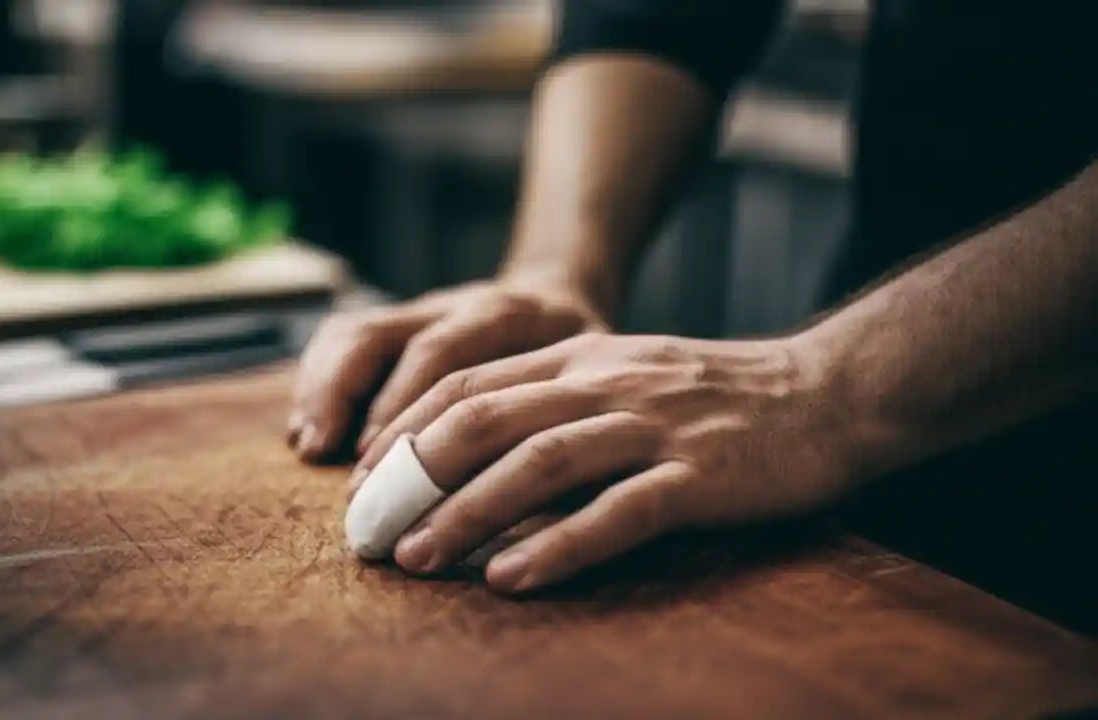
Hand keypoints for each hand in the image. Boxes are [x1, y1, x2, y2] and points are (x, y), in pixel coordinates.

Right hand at [289, 274, 607, 461]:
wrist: (564, 298)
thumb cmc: (585, 372)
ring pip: (358, 333)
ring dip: (327, 392)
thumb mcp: (595, 399)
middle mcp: (461, 303)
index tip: (393, 483)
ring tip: (310, 447)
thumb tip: (538, 526)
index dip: (409, 421)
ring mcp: (425, 306)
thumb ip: (564, 447)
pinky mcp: (398, 318)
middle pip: (390, 343)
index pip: (448, 362)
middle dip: (362, 420)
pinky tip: (308, 431)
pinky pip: (344, 336)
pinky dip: (318, 380)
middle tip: (356, 491)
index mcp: (514, 317)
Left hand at [352, 331, 862, 592]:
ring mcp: (653, 428)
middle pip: (486, 419)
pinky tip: (511, 578)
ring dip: (468, 513)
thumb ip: (557, 398)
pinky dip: (557, 547)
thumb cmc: (719, 395)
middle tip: (368, 528)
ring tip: (418, 560)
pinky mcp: (697, 477)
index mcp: (581, 357)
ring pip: (539, 463)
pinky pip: (616, 513)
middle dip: (414, 476)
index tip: (361, 481)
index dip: (404, 432)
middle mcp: (606, 383)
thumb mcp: (629, 374)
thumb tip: (472, 449)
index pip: (468, 385)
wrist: (828, 392)